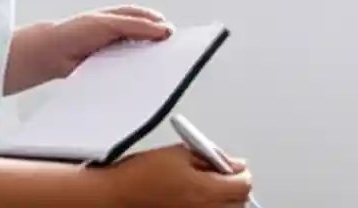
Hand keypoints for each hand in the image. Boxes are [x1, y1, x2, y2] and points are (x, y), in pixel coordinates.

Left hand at [46, 5, 173, 79]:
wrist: (52, 54)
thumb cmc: (74, 31)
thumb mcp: (109, 24)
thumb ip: (136, 25)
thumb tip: (162, 28)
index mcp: (121, 16)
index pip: (149, 20)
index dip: (161, 27)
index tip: (173, 37)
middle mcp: (119, 33)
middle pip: (145, 39)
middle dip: (155, 46)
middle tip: (167, 55)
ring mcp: (113, 51)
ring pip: (136, 56)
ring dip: (143, 62)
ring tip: (153, 68)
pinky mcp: (108, 68)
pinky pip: (125, 71)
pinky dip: (132, 73)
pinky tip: (137, 78)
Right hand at [99, 144, 252, 207]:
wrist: (113, 197)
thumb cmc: (138, 175)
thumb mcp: (179, 153)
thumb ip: (211, 158)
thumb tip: (232, 163)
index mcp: (206, 191)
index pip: (245, 184)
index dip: (239, 172)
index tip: (231, 167)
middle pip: (240, 203)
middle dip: (233, 188)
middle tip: (218, 177)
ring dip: (222, 201)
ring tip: (201, 190)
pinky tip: (191, 200)